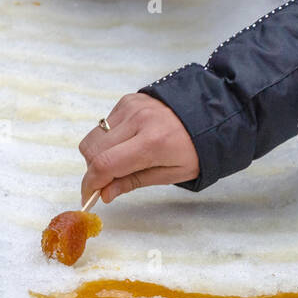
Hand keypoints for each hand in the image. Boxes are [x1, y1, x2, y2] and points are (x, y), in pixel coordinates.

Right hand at [79, 93, 198, 203]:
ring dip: (98, 155)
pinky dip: (108, 140)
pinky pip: (104, 125)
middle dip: (94, 171)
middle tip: (108, 182)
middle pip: (92, 150)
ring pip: (93, 137)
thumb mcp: (170, 174)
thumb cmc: (195, 150)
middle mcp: (137, 120)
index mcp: (152, 143)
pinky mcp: (128, 100)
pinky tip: (128, 144)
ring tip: (120, 163)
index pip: (106, 164)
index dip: (91, 184)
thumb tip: (104, 194)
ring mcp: (130, 107)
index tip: (88, 197)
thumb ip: (134, 182)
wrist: (209, 116)